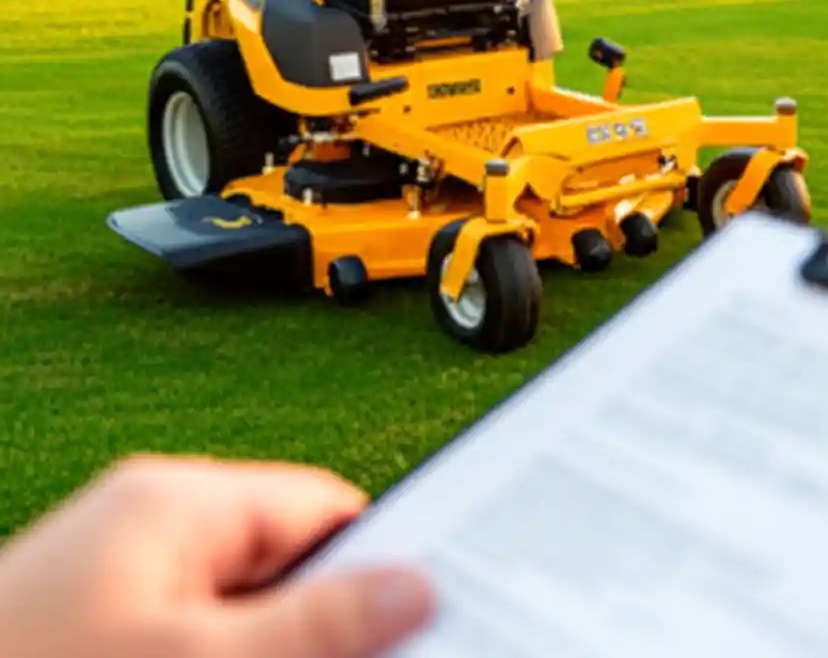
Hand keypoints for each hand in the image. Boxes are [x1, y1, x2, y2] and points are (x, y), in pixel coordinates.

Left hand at [0, 455, 434, 657]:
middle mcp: (145, 528)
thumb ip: (315, 626)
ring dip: (266, 650)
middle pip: (283, 566)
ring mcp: (114, 581)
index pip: (323, 508)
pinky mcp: (94, 625)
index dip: (376, 565)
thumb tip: (411, 590)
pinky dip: (217, 657)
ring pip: (237, 613)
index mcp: (174, 503)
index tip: (415, 624)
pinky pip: (189, 635)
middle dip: (312, 629)